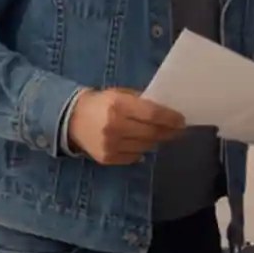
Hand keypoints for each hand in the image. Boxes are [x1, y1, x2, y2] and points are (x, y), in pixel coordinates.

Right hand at [67, 88, 184, 164]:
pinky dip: (141, 150)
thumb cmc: (102, 103)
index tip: (182, 121)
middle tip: (178, 130)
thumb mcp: (120, 94)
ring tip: (160, 135)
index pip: (153, 114)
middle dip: (168, 132)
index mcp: (119, 106)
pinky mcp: (107, 158)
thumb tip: (167, 113)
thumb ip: (142, 102)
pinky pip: (134, 157)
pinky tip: (141, 143)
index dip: (170, 119)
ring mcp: (111, 145)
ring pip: (145, 146)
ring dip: (156, 141)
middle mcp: (115, 126)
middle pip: (152, 133)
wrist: (71, 119)